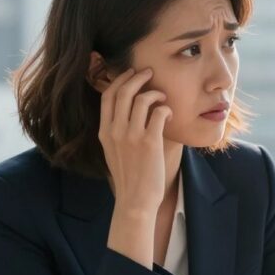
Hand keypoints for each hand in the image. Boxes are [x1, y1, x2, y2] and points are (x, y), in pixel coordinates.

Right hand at [98, 68, 170, 266]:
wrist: (135, 201)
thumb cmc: (129, 178)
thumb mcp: (113, 152)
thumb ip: (116, 133)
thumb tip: (126, 115)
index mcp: (104, 132)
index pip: (107, 96)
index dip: (119, 80)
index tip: (131, 73)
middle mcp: (115, 131)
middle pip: (123, 92)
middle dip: (137, 77)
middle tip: (149, 73)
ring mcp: (131, 136)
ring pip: (142, 99)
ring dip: (155, 93)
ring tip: (163, 98)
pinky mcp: (149, 142)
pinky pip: (159, 113)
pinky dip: (166, 109)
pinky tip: (170, 115)